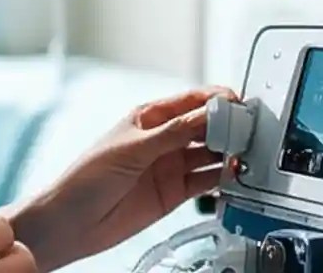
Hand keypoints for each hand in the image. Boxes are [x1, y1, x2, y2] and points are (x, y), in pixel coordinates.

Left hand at [9, 88, 236, 270]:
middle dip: (228, 125)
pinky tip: (233, 174)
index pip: (190, 102)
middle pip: (205, 126)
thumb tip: (206, 114)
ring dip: (228, 151)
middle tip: (247, 129)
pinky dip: (223, 178)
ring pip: (209, 153)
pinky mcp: (175, 192)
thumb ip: (173, 133)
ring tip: (244, 152)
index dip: (216, 100)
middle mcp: (163, 140)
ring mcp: (170, 165)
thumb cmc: (87, 177)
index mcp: (149, 118)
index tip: (237, 102)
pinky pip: (207, 181)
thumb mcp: (132, 148)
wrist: (74, 221)